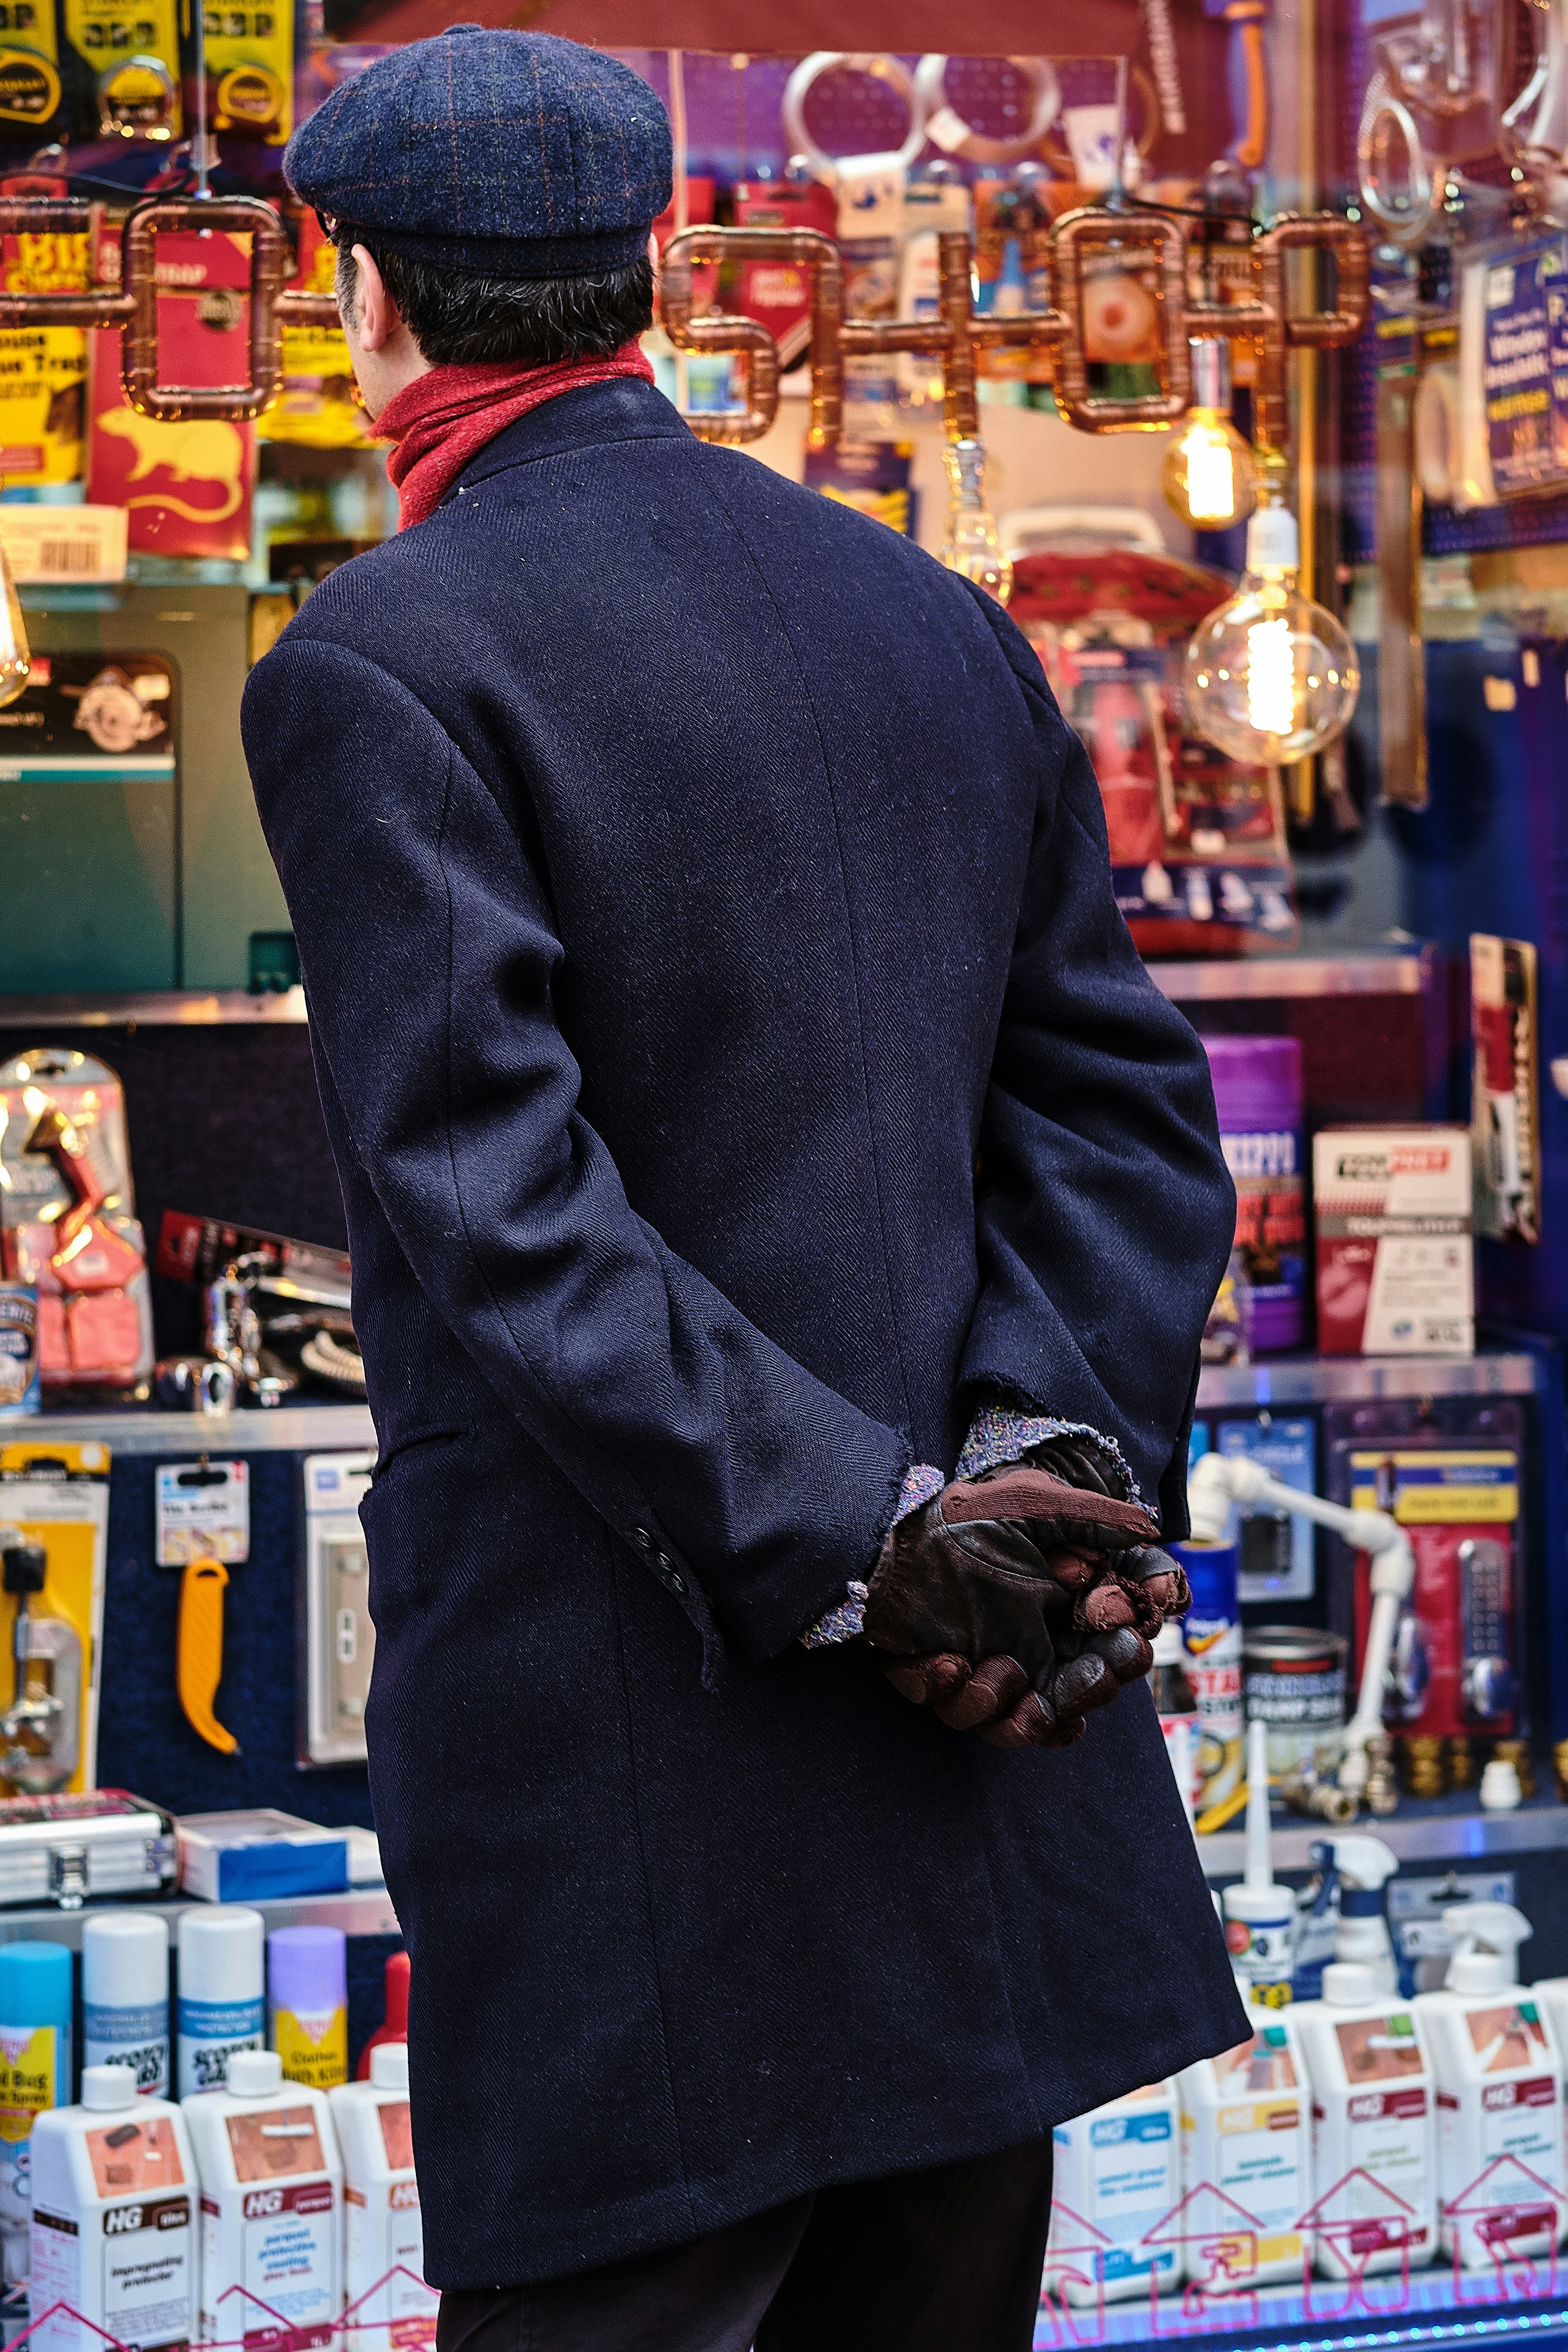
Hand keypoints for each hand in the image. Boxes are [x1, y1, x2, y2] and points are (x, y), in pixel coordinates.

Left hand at [864, 1465, 1165, 1748]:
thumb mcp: (1037, 1503)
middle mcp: (1034, 1653)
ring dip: (1011, 1708)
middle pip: (1076, 1704)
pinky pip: (955, 1710)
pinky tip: (948, 1660)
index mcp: (1067, 1618)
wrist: (898, 1523)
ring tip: (998, 1666)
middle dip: (1086, 1693)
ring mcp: (988, 1671)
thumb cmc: (972, 1513)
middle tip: (1085, 1674)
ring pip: (1019, 1726)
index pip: (1114, 1654)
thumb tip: (1155, 1530)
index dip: (1127, 1656)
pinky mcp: (942, 1679)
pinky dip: (952, 1693)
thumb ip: (1094, 1517)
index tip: (1128, 1638)